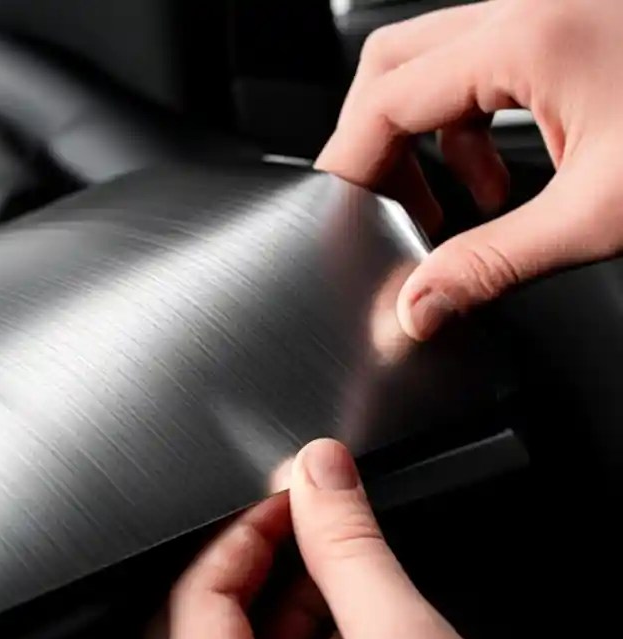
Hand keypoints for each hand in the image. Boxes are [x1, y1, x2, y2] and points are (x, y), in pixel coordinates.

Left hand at [148, 439, 540, 638]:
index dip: (241, 531)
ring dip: (291, 607)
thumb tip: (320, 473)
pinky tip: (353, 627)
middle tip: (311, 517)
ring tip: (339, 562)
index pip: (192, 597)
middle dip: (268, 566)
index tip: (284, 492)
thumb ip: (353, 549)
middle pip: (213, 629)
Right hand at [314, 0, 622, 339]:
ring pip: (437, 59)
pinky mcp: (574, 27)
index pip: (385, 99)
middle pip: (392, 61)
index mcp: (524, 40)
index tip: (349, 217)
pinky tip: (505, 174)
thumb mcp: (601, 215)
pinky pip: (487, 63)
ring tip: (451, 201)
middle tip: (383, 205)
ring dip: (425, 131)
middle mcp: (528, 10)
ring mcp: (551, 12)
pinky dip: (473, 121)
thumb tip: (424, 303)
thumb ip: (494, 262)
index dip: (352, 166)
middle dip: (374, 139)